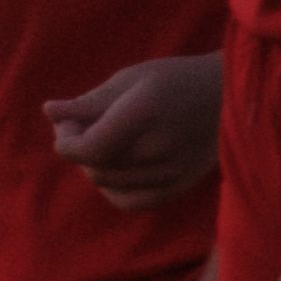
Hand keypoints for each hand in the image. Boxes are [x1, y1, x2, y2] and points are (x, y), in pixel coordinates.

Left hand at [46, 50, 224, 208]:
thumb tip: (50, 112)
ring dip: (95, 166)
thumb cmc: (175, 79)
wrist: (231, 94)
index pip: (89, 149)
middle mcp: (159, 147)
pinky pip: (132, 201)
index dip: (65, 142)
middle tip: (83, 127)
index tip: (65, 124)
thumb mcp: (129, 79)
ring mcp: (174, 170)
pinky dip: (114, 189)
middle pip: (95, 168)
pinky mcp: (183, 184)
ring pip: (109, 184)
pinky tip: (116, 167)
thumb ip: (88, 102)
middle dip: (79, 149)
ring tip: (105, 141)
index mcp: (144, 114)